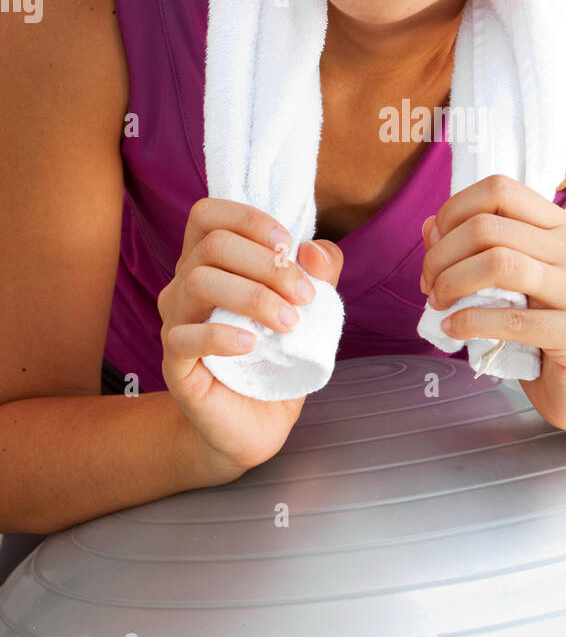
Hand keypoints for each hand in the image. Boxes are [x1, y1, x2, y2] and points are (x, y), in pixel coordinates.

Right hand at [158, 197, 342, 480]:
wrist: (257, 421)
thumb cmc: (279, 357)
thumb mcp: (309, 310)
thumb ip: (319, 273)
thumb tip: (314, 249)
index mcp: (210, 262)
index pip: (208, 214)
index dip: (248, 218)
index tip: (287, 244)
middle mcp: (185, 284)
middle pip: (212, 245)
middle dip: (267, 264)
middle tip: (304, 296)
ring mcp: (175, 322)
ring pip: (197, 282)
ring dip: (253, 296)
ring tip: (288, 322)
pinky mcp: (174, 362)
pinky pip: (184, 337)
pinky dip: (222, 335)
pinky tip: (252, 344)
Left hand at [420, 174, 565, 440]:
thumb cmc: (544, 332)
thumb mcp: (507, 284)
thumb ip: (472, 250)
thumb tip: (430, 226)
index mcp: (561, 227)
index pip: (499, 190)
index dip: (455, 211)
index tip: (434, 244)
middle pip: (489, 226)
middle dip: (443, 254)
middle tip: (428, 284)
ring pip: (498, 262)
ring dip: (453, 282)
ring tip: (438, 303)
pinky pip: (511, 319)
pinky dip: (469, 322)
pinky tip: (453, 329)